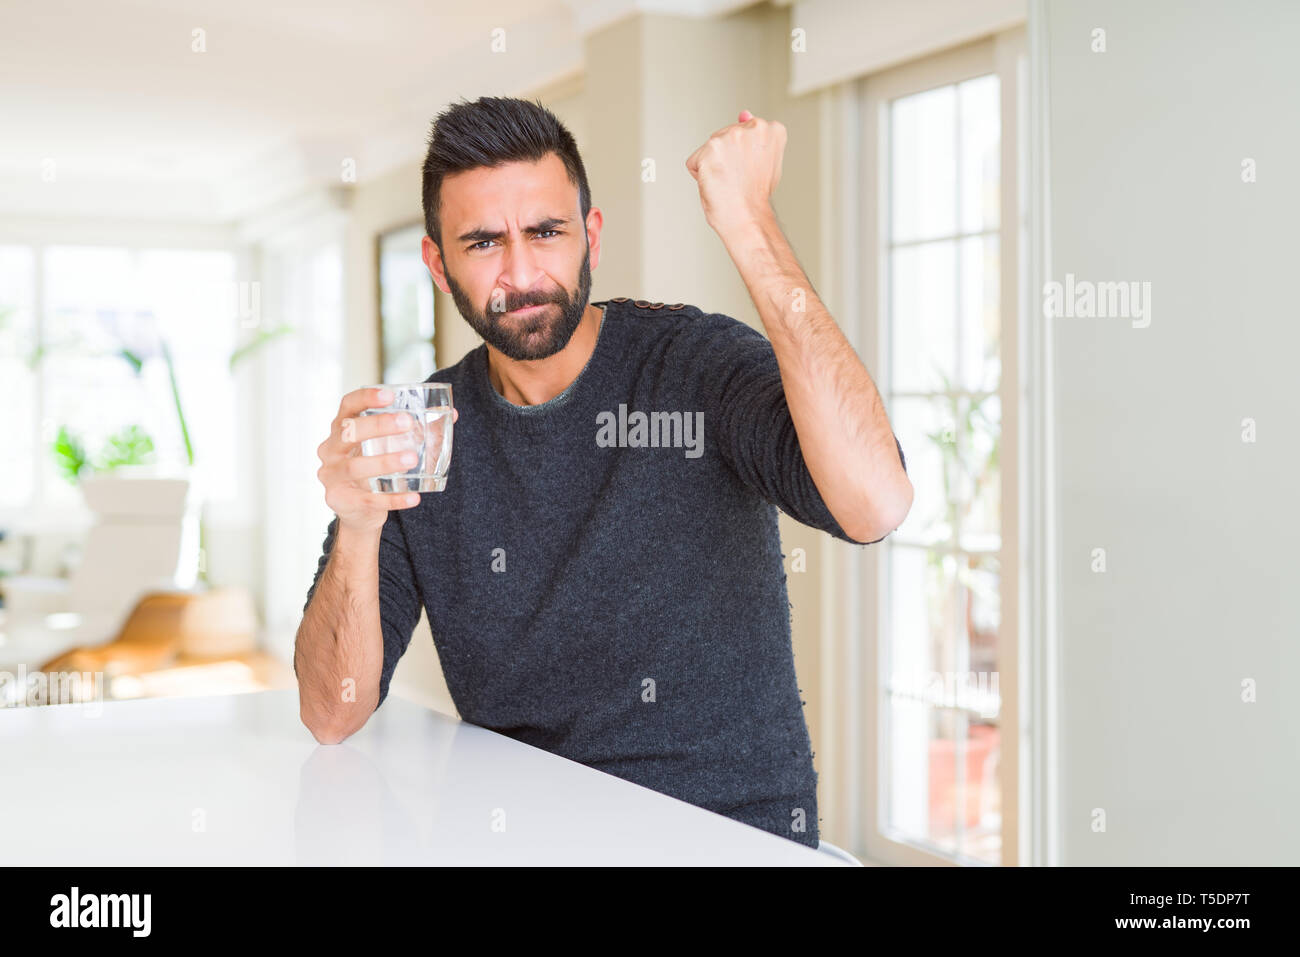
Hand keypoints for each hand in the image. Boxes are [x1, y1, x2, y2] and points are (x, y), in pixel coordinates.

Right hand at [316, 387, 458, 533]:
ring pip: (356, 467)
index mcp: (341, 429)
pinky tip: (414, 498)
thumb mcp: (386, 447)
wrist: (357, 511)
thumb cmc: (373, 468)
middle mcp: (330, 450)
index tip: (389, 395)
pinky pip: (368, 500)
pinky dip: (393, 499)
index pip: (347, 405)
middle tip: (407, 423)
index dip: (365, 398)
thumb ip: (415, 430)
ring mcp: (332, 476)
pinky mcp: (340, 501)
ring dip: (385, 461)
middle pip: (348, 432)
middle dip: (378, 425)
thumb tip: (453, 414)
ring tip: (412, 458)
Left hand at [685, 109, 784, 236]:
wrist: (748, 217)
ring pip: (708, 150)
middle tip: (739, 179)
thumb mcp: (764, 161)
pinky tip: (717, 184)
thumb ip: (754, 137)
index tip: (751, 170)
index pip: (742, 133)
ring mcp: (729, 137)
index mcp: (771, 129)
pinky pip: (694, 163)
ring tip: (729, 182)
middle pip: (723, 138)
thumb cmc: (755, 196)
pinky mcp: (709, 150)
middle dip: (725, 158)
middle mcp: (752, 127)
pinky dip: (700, 176)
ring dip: (713, 166)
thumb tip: (744, 113)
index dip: (743, 156)